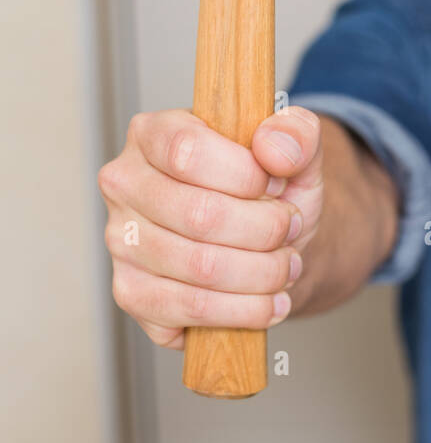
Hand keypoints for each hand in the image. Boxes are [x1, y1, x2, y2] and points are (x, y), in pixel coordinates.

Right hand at [98, 106, 323, 348]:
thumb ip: (297, 132)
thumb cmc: (270, 187)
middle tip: (291, 229)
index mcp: (152, 132)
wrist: (266, 240)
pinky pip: (192, 310)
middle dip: (265, 229)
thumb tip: (273, 149)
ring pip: (201, 268)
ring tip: (286, 265)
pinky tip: (269, 300)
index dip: (247, 175)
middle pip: (199, 215)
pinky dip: (245, 310)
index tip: (279, 182)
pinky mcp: (131, 294)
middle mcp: (125, 185)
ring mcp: (122, 242)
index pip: (188, 152)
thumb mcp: (295, 147)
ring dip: (263, 272)